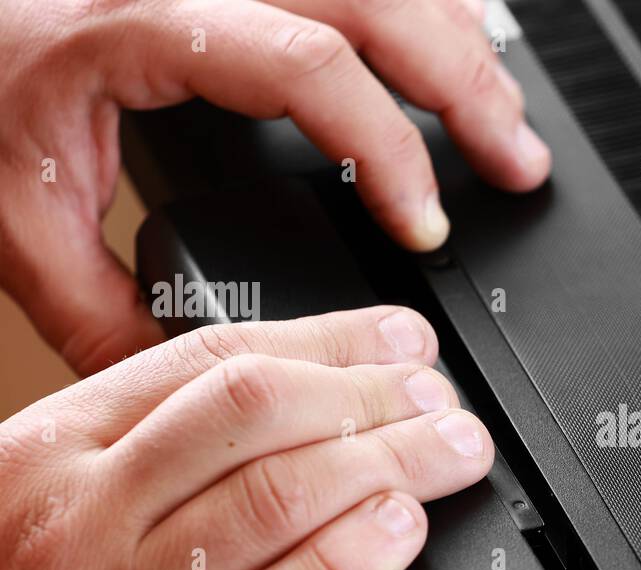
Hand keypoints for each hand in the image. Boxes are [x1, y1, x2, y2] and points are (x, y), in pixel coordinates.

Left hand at [0, 0, 549, 373]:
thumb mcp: (20, 221)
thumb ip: (98, 312)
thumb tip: (184, 386)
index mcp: (148, 29)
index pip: (309, 68)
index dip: (388, 147)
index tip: (424, 226)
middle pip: (376, 3)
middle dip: (465, 85)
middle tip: (518, 162)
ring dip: (458, 49)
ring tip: (506, 124)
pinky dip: (423, 20)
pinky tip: (453, 62)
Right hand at [0, 306, 493, 569]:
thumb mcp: (36, 513)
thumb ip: (140, 457)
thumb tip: (289, 406)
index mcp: (49, 453)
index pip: (213, 360)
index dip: (329, 341)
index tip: (396, 340)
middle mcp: (77, 518)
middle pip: (258, 415)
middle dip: (372, 394)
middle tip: (442, 397)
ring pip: (275, 503)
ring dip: (390, 464)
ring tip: (451, 452)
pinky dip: (346, 569)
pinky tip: (400, 536)